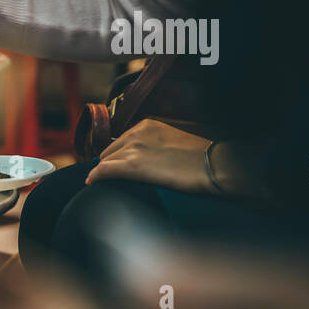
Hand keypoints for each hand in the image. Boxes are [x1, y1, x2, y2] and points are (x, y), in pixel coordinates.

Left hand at [86, 119, 216, 193]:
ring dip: (104, 172)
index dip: (118, 155)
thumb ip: (160, 143)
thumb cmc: (205, 155)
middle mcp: (137, 133)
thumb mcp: (178, 139)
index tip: (117, 164)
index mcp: (149, 125)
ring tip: (101, 183)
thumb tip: (155, 156)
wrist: (216, 163)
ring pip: (106, 161)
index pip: (122, 140)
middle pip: (110, 150)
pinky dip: (95, 177)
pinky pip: (103, 171)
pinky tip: (92, 183)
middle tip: (110, 176)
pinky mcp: (132, 166)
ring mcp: (134, 148)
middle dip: (110, 163)